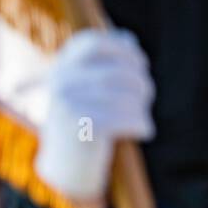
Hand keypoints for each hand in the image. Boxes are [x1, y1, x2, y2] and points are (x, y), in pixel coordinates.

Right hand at [35, 29, 155, 204]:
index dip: (122, 50)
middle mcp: (59, 82)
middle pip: (114, 71)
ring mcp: (66, 104)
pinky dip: (139, 124)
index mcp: (58, 68)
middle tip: (148, 94)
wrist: (64, 167)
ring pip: (120, 96)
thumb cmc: (83, 124)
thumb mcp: (87, 89)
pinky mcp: (78, 126)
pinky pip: (120, 119)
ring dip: (140, 106)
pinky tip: (145, 131)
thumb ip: (104, 63)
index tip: (141, 64)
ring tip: (145, 115)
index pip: (93, 44)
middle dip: (138, 81)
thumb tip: (128, 39)